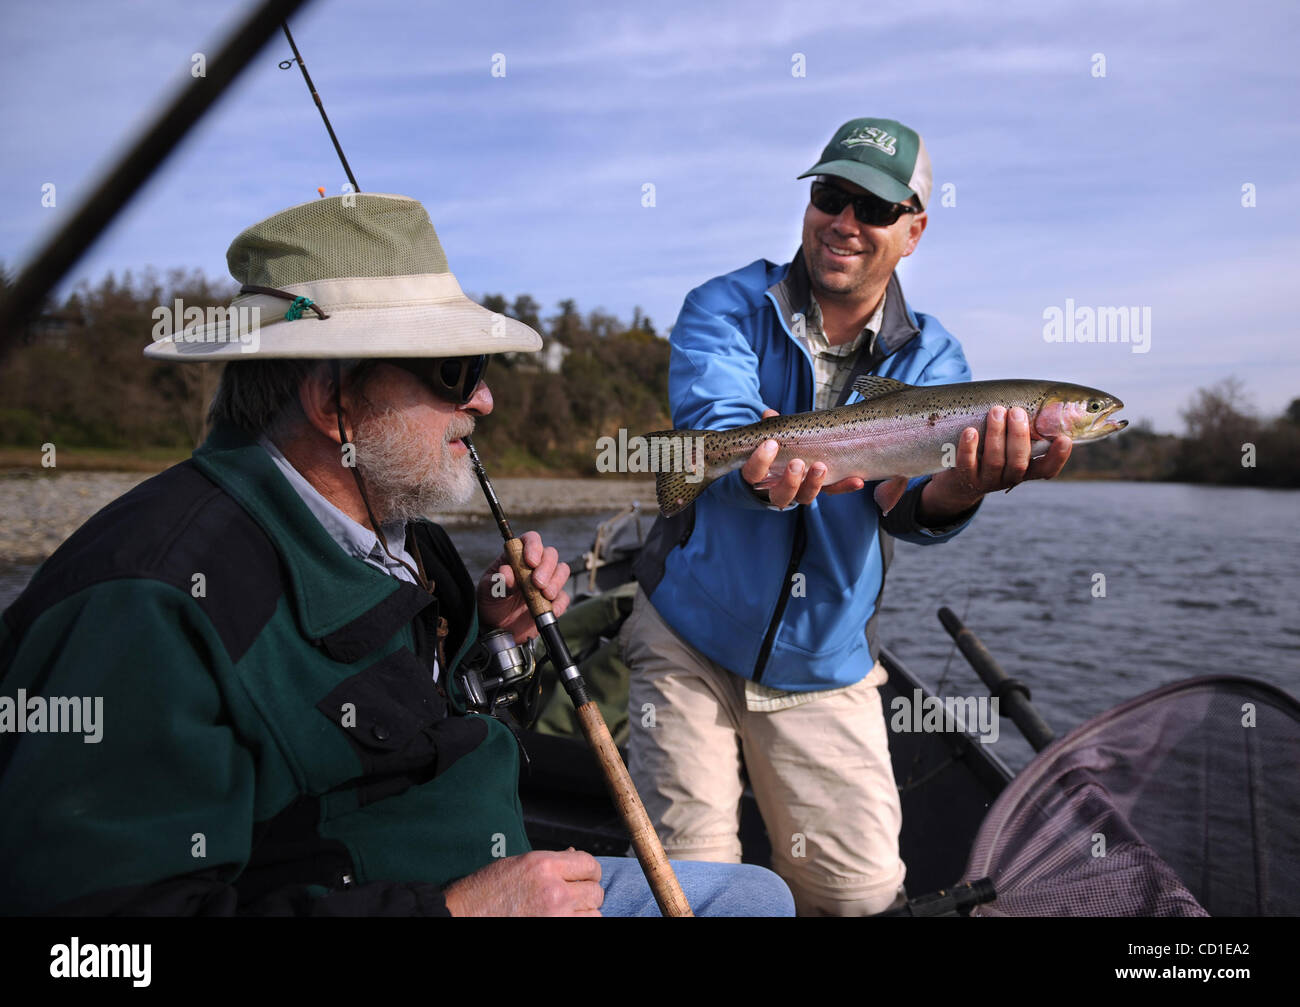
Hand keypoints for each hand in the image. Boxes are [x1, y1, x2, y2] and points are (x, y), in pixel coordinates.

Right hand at [443, 849, 603, 915]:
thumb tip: (575, 855)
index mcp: (544, 865)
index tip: (585, 877)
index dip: (590, 871)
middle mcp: (554, 890)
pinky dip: (577, 923)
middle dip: (587, 893)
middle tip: (574, 897)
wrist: (463, 917)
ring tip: (566, 912)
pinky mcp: (555, 933)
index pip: (589, 864)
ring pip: (594, 913)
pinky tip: (562, 919)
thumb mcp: (518, 864)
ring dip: (584, 913)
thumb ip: (551, 862)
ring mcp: (556, 916)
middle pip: (595, 891)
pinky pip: (585, 927)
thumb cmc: (486, 891)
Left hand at [476, 530, 570, 641]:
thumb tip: (506, 572)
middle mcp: (534, 566)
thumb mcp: (488, 591)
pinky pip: (564, 596)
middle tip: (537, 583)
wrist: (498, 628)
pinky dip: (559, 603)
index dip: (533, 546)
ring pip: (562, 571)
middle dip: (546, 567)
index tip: (531, 561)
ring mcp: (546, 582)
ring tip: (545, 595)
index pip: (530, 540)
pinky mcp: (554, 600)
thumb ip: (497, 582)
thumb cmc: (491, 603)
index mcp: (517, 556)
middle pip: (550, 554)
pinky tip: (551, 609)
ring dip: (556, 582)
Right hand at [742, 408, 865, 507]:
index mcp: (760, 475)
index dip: (760, 461)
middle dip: (789, 481)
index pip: (754, 474)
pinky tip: (857, 480)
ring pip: (805, 497)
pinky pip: (833, 491)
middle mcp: (779, 490)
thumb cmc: (777, 448)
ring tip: (821, 466)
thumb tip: (769, 414)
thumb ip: (771, 427)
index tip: (771, 443)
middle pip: (780, 494)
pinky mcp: (821, 490)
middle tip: (797, 463)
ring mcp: (801, 492)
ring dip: (814, 484)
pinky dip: (845, 486)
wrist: (791, 460)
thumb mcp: (773, 436)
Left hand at [918, 405, 1072, 523]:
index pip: (1047, 468)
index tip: (1064, 439)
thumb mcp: (1009, 445)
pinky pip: (966, 464)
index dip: (1058, 457)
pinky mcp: (964, 478)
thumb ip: (1023, 430)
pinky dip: (969, 447)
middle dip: (1019, 435)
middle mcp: (1008, 478)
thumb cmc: (990, 452)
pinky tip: (970, 431)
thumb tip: (1037, 400)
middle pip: (1019, 461)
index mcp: (1025, 470)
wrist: (959, 482)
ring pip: (995, 461)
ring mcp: (986, 480)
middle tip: (1017, 411)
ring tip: (996, 411)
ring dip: (996, 434)